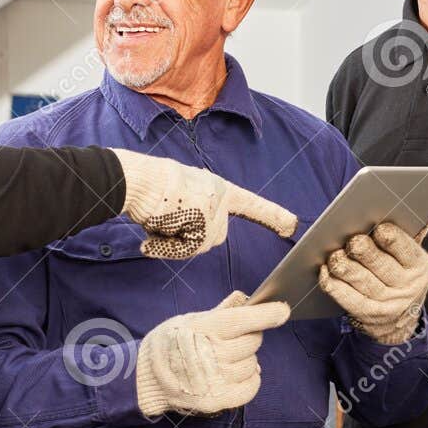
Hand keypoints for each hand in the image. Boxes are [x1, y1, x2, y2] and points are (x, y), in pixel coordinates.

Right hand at [112, 149, 297, 258]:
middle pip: (213, 237)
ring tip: (159, 218)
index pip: (249, 204)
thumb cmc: (150, 188)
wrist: (135, 179)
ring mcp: (213, 208)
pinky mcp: (203, 219)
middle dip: (187, 238)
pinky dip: (168, 246)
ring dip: (175, 242)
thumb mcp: (181, 197)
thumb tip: (198, 237)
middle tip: (165, 219)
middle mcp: (220, 196)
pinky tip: (154, 230)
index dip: (271, 215)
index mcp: (217, 187)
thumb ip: (197, 213)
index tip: (292, 224)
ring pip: (200, 245)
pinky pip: (187, 248)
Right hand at [135, 291, 290, 416]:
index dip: (268, 314)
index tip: (282, 310)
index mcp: (205, 329)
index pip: (245, 319)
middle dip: (249, 336)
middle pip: (253, 341)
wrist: (145, 377)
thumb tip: (243, 298)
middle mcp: (212, 354)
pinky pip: (250, 387)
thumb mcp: (189, 320)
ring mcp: (216, 379)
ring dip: (245, 359)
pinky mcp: (218, 399)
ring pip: (252, 363)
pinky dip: (249, 380)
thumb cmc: (168, 344)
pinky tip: (236, 373)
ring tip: (226, 358)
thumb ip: (220, 312)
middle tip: (232, 339)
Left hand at [319, 221, 427, 345]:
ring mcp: (388, 303)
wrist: (399, 322)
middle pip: (381, 265)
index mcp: (419, 265)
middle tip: (352, 241)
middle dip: (364, 251)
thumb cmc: (400, 277)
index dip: (392, 238)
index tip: (379, 228)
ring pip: (362, 281)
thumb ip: (408, 236)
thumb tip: (409, 210)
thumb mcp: (411, 258)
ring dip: (344, 265)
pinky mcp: (368, 316)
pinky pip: (348, 298)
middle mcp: (406, 286)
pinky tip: (325, 271)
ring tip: (334, 255)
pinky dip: (334, 284)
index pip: (406, 249)